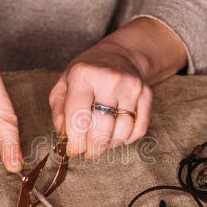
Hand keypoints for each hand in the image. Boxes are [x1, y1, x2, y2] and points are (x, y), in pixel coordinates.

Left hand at [49, 18, 187, 158]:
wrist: (120, 54)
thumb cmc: (87, 74)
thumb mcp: (64, 85)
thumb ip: (59, 112)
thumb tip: (64, 139)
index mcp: (83, 76)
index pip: (79, 118)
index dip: (75, 141)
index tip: (73, 150)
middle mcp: (109, 80)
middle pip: (101, 130)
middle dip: (92, 148)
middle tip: (88, 152)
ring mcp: (131, 87)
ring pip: (122, 133)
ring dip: (109, 145)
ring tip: (101, 141)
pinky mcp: (147, 95)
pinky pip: (139, 130)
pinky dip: (126, 139)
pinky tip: (116, 134)